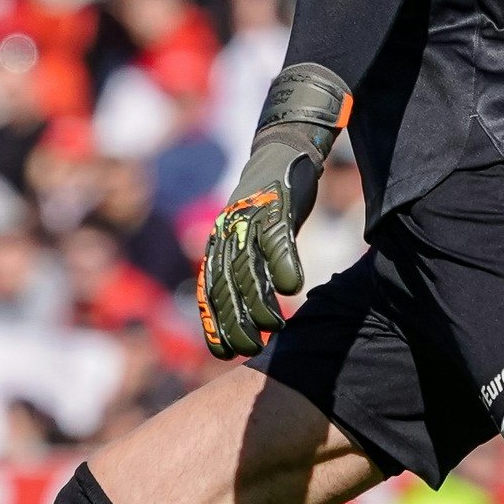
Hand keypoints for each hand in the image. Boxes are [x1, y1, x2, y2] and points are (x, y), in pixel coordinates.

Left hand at [197, 63, 349, 360]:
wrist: (282, 150)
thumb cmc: (268, 201)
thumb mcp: (249, 233)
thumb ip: (244, 266)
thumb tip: (247, 306)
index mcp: (219, 242)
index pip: (210, 289)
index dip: (213, 322)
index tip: (221, 353)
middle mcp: (228, 231)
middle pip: (226, 284)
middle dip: (233, 320)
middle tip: (248, 348)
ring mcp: (251, 218)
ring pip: (249, 266)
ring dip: (260, 300)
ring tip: (274, 327)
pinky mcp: (276, 205)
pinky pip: (277, 239)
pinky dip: (283, 264)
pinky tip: (292, 288)